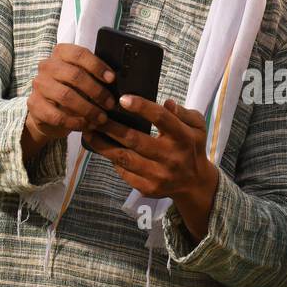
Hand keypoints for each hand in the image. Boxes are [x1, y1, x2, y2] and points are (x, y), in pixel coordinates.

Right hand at [22, 43, 116, 158]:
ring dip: (88, 109)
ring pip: (66, 96)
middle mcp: (47, 66)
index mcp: (60, 53)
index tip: (111, 79)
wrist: (47, 112)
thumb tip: (115, 81)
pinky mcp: (34, 105)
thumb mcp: (82, 78)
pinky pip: (57, 116)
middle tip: (110, 104)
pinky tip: (87, 125)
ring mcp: (39, 85)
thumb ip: (94, 75)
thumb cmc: (71, 90)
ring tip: (101, 118)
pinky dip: (76, 122)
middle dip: (97, 91)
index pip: (79, 54)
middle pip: (74, 75)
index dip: (97, 66)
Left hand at [81, 95, 218, 239]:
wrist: (194, 183)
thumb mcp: (197, 126)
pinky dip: (112, 160)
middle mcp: (171, 157)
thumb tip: (167, 103)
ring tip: (89, 132)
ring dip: (103, 144)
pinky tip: (103, 149)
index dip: (142, 107)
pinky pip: (124, 172)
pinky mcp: (148, 188)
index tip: (122, 98)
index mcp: (183, 137)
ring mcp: (159, 175)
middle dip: (111, 127)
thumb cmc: (192, 147)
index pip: (161, 119)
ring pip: (124, 158)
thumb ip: (183, 113)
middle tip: (95, 115)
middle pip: (135, 140)